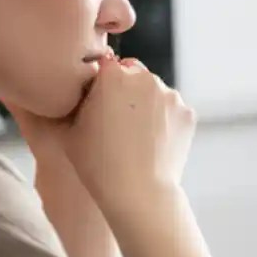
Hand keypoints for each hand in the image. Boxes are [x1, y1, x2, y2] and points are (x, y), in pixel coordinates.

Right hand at [17, 55, 196, 219]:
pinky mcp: (188, 114)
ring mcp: (171, 96)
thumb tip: (72, 85)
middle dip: (125, 88)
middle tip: (115, 119)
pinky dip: (165, 120)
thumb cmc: (96, 164)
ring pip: (155, 91)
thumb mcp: (68, 128)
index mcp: (113, 75)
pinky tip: (152, 141)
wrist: (138, 193)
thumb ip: (72, 98)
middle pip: (133, 73)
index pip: (105, 64)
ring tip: (134, 135)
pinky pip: (172, 110)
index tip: (96, 100)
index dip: (99, 81)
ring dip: (146, 103)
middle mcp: (145, 78)